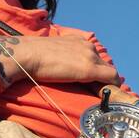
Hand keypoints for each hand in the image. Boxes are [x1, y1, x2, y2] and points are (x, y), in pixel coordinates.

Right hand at [0, 32, 121, 86]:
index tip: (89, 83)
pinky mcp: (90, 68)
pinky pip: (111, 78)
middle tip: (93, 91)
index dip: (94, 72)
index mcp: (78, 41)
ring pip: (109, 72)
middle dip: (101, 78)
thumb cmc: (33, 57)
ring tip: (96, 94)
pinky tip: (104, 96)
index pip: (94, 57)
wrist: (27, 55)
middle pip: (103, 65)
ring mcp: (90, 57)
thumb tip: (65, 70)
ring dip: (105, 83)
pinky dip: (111, 87)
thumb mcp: (53, 53)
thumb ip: (63, 58)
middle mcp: (87, 46)